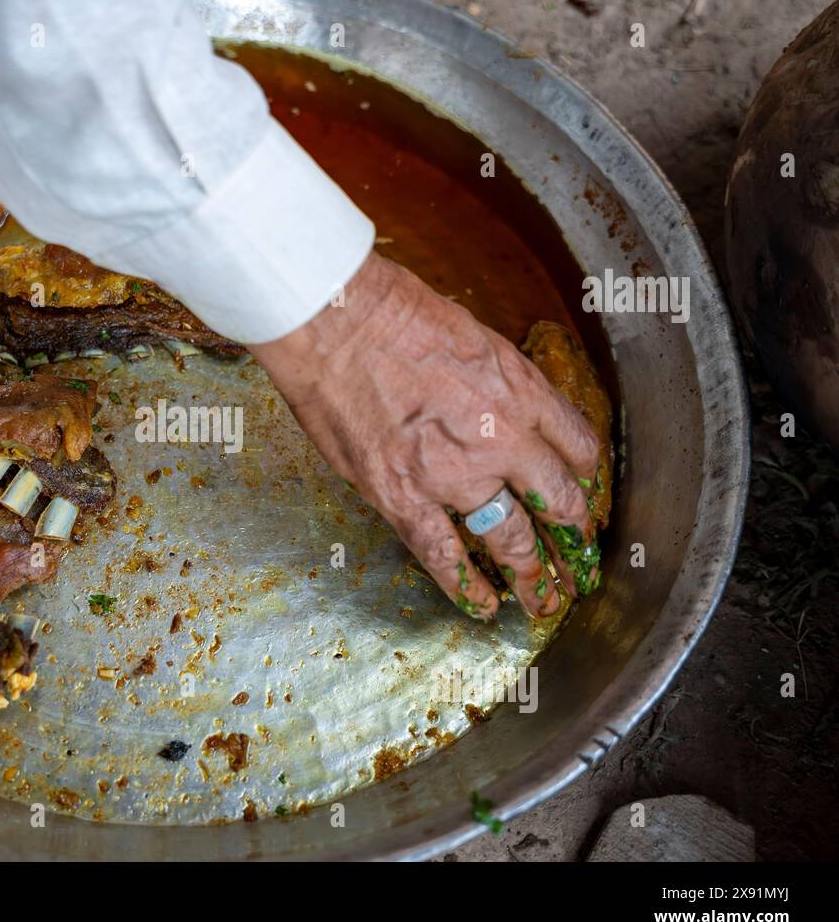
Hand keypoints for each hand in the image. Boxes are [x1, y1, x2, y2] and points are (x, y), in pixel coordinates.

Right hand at [249, 251, 600, 618]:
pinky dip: (468, 586)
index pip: (576, 446)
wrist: (336, 325)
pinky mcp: (404, 498)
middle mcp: (502, 440)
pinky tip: (486, 606)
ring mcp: (454, 475)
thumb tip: (501, 408)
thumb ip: (496, 382)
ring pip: (511, 539)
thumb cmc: (393, 315)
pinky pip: (444, 555)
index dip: (584, 474)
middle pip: (556, 501)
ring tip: (545, 600)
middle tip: (579, 563)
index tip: (582, 489)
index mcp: (522, 392)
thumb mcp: (473, 337)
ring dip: (533, 575)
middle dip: (572, 537)